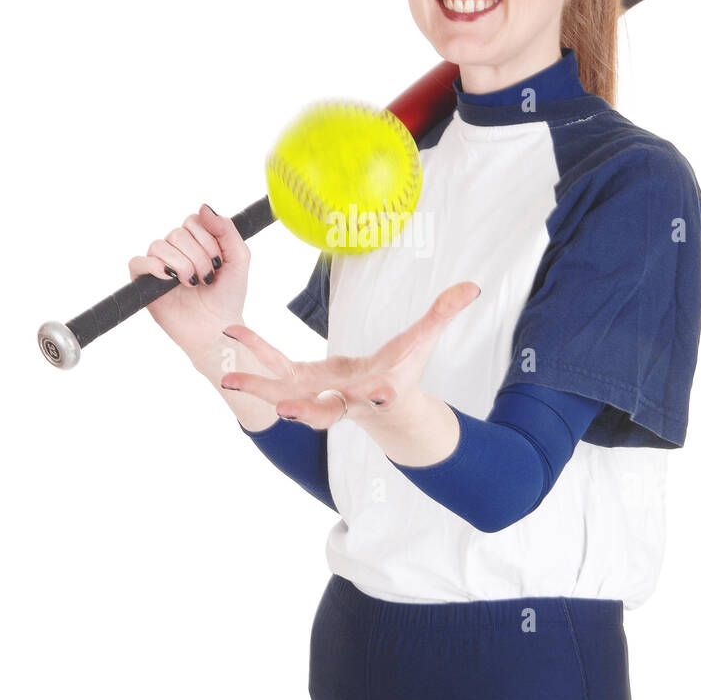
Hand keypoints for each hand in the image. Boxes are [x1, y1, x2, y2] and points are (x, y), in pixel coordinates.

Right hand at [128, 203, 250, 370]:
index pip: (193, 220)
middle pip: (177, 233)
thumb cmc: (228, 296)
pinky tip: (169, 278)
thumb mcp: (239, 259)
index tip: (219, 262)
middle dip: (198, 256)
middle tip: (207, 278)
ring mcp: (159, 266)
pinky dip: (153, 266)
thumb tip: (204, 207)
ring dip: (181, 264)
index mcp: (196, 242)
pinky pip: (137, 262)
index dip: (207, 239)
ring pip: (159, 245)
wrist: (218, 328)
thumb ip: (226, 230)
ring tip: (192, 283)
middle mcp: (176, 250)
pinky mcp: (145, 283)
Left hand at [219, 280, 480, 428]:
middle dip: (304, 412)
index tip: (382, 393)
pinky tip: (233, 335)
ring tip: (229, 378)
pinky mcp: (301, 382)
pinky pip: (274, 369)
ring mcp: (318, 395)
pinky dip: (254, 355)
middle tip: (285, 411)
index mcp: (378, 393)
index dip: (381, 395)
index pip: (383, 396)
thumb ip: (442, 315)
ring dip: (259, 388)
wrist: (382, 405)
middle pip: (322, 412)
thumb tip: (471, 286)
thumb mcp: (422, 344)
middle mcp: (344, 401)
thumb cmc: (402, 372)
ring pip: (286, 396)